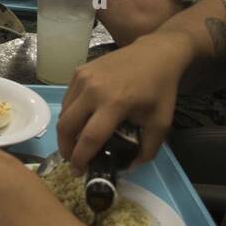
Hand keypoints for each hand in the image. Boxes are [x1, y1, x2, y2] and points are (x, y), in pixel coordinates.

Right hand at [57, 35, 189, 172]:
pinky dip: (70, 114)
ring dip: (66, 132)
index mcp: (115, 104)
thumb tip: (127, 166)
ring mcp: (83, 78)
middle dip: (66, 148)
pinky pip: (67, 99)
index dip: (81, 158)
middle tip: (73, 159)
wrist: (156, 53)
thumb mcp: (161, 123)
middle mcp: (93, 90)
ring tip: (76, 141)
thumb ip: (147, 149)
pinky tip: (81, 120)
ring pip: (63, 113)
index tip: (79, 171)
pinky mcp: (79, 71)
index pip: (89, 138)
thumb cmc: (160, 89)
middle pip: (67, 127)